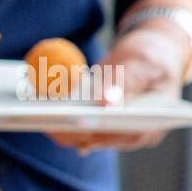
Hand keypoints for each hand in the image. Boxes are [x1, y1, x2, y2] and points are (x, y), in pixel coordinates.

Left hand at [48, 26, 184, 152]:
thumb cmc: (150, 56)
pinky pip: (74, 127)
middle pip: (98, 139)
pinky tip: (41, 111)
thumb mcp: (142, 63)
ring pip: (81, 137)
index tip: (78, 121)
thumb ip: (125, 83)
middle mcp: (132, 134)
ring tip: (38, 114)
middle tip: (46, 118)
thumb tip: (106, 104)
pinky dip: (59, 119)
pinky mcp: (95, 125)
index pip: (125, 134)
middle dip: (71, 129)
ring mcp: (112, 131)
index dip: (101, 130)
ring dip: (60, 126)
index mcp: (153, 123)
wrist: (147, 52)